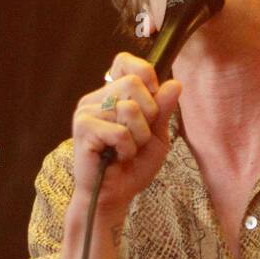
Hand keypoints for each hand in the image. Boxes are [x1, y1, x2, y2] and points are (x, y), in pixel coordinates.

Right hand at [72, 51, 181, 212]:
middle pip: (134, 82)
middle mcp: (96, 98)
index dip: (145, 74)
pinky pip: (120, 131)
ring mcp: (87, 111)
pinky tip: (118, 158)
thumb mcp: (156, 136)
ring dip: (139, 137)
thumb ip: (163, 110)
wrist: (113, 197)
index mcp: (111, 94)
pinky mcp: (84, 128)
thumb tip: (175, 83)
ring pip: (130, 108)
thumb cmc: (132, 167)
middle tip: (139, 137)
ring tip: (127, 150)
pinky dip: (127, 149)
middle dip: (149, 114)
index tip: (151, 101)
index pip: (124, 61)